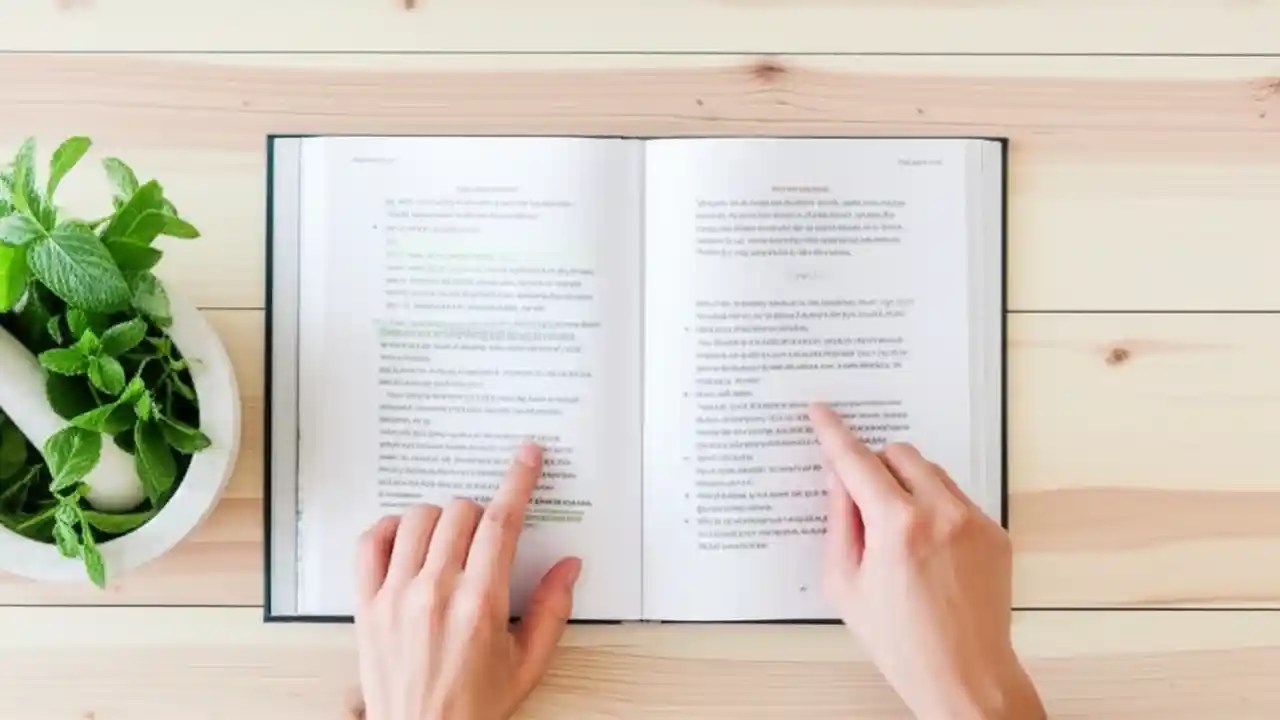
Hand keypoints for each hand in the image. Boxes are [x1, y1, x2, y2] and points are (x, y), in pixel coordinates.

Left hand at [355, 442, 581, 719]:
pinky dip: (390, 529)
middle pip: (460, 512)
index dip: (517, 481)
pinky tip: (406, 540)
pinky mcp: (367, 604)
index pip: (501, 522)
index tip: (526, 458)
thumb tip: (569, 566)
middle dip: (481, 511)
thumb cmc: (472, 706)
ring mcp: (396, 596)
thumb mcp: (527, 663)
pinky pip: (371, 541)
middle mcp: (436, 593)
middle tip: (486, 534)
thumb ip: (553, 610)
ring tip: (449, 542)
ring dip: (441, 518)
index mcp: (480, 604)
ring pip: (419, 519)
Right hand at [809, 403, 1044, 719]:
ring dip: (908, 485)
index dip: (834, 434)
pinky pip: (958, 499)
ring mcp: (974, 521)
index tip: (821, 413)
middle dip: (876, 466)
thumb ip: (840, 522)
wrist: (964, 676)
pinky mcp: (995, 533)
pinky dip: (936, 508)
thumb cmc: (901, 642)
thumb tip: (838, 480)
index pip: (857, 462)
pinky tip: (928, 550)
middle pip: (900, 454)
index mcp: (897, 526)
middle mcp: (941, 513)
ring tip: (898, 534)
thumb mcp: (846, 584)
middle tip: (863, 500)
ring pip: (932, 472)